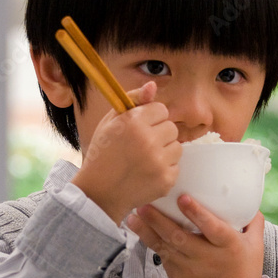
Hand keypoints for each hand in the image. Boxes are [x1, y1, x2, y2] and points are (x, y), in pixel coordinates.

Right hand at [72, 82, 180, 224]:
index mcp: (133, 122)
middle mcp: (148, 140)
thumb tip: (153, 85)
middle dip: (159, 134)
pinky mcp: (166, 180)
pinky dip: (164, 170)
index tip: (140, 128)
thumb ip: (132, 100)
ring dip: (164, 151)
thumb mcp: (110, 122)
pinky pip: (176, 166)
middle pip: (171, 127)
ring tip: (145, 160)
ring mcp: (158, 162)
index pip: (161, 109)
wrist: (100, 192)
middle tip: (141, 146)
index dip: (151, 118)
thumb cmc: (103, 154)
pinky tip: (147, 173)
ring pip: (177, 147)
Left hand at [127, 195, 264, 277]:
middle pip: (180, 237)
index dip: (198, 214)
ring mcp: (189, 268)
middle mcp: (207, 258)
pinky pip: (162, 255)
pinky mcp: (177, 276)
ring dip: (147, 230)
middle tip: (144, 203)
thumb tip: (249, 200)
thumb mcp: (256, 247)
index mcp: (228, 247)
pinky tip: (138, 228)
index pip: (213, 228)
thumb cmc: (244, 272)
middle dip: (159, 220)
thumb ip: (253, 222)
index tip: (183, 198)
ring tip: (133, 215)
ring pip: (165, 246)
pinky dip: (150, 241)